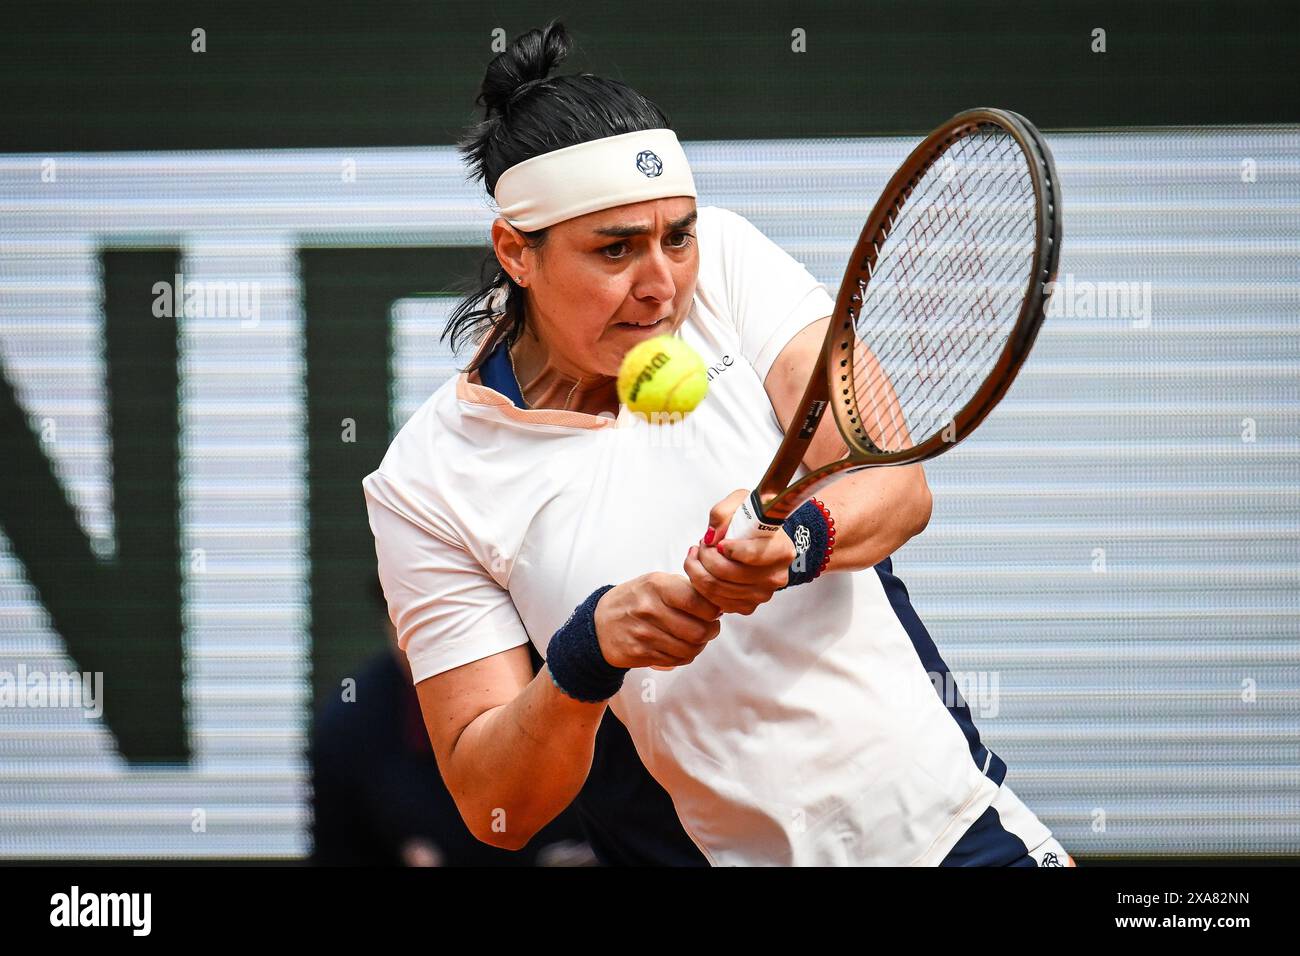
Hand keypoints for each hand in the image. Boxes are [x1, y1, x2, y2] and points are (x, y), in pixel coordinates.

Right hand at [594, 572, 722, 668]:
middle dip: (711, 631)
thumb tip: (718, 602)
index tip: (714, 611)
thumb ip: (685, 588)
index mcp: (657, 586)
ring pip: (690, 649)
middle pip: (699, 630)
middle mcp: (650, 609)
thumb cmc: (635, 600)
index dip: (713, 610)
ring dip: (699, 645)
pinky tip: (679, 646)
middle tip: (710, 627)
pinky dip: (684, 655)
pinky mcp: (640, 653)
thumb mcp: (655, 582)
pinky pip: (676, 660)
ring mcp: (644, 633)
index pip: (698, 602)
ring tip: (695, 637)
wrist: (599, 624)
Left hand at [682, 489, 796, 615]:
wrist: (760, 540)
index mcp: (781, 550)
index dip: (728, 549)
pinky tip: (703, 569)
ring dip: (698, 569)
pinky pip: (715, 601)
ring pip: (716, 588)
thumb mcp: (740, 502)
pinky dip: (701, 585)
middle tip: (701, 544)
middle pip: (727, 573)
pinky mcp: (747, 606)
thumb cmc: (752, 520)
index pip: (752, 555)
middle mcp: (775, 576)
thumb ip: (723, 513)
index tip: (718, 542)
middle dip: (704, 556)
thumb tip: (711, 538)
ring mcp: (762, 594)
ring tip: (699, 554)